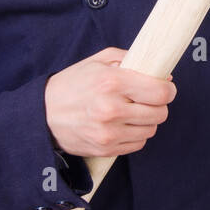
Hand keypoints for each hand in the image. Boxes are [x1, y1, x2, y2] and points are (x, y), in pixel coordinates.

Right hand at [44, 47, 176, 156]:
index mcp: (111, 82)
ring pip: (151, 129)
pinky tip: (123, 124)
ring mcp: (109, 132)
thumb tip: (161, 73)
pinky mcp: (106, 149)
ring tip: (132, 111)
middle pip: (160, 112)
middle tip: (148, 99)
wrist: (42, 115)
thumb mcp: (98, 61)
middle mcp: (111, 109)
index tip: (165, 87)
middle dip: (158, 104)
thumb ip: (130, 60)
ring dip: (147, 120)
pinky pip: (138, 143)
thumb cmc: (72, 84)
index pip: (160, 92)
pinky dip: (136, 133)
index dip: (168, 89)